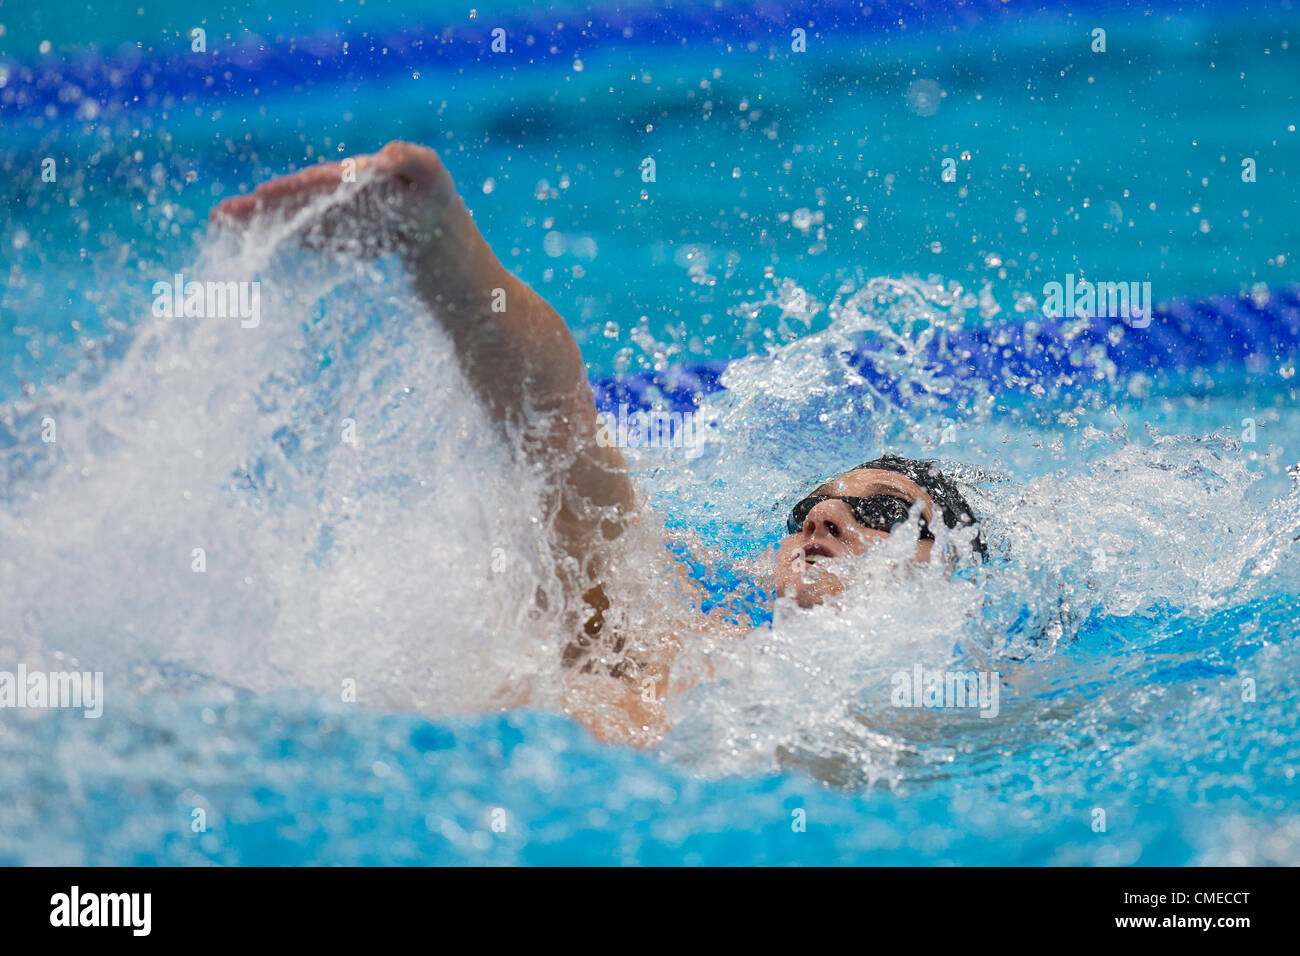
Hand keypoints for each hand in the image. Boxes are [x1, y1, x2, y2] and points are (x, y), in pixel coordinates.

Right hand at [209, 141, 457, 257]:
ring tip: (219, 220)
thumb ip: (416, 160)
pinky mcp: (325, 234)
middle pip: (291, 199)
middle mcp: (330, 192)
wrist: (428, 220)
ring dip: (253, 221)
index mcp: (351, 176)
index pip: (319, 183)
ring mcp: (325, 213)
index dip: (294, 189)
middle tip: (223, 211)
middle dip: (259, 206)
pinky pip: (294, 236)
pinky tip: (238, 239)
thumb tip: (390, 151)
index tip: (266, 194)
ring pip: (285, 217)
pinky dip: (270, 238)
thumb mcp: (431, 174)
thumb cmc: (431, 192)